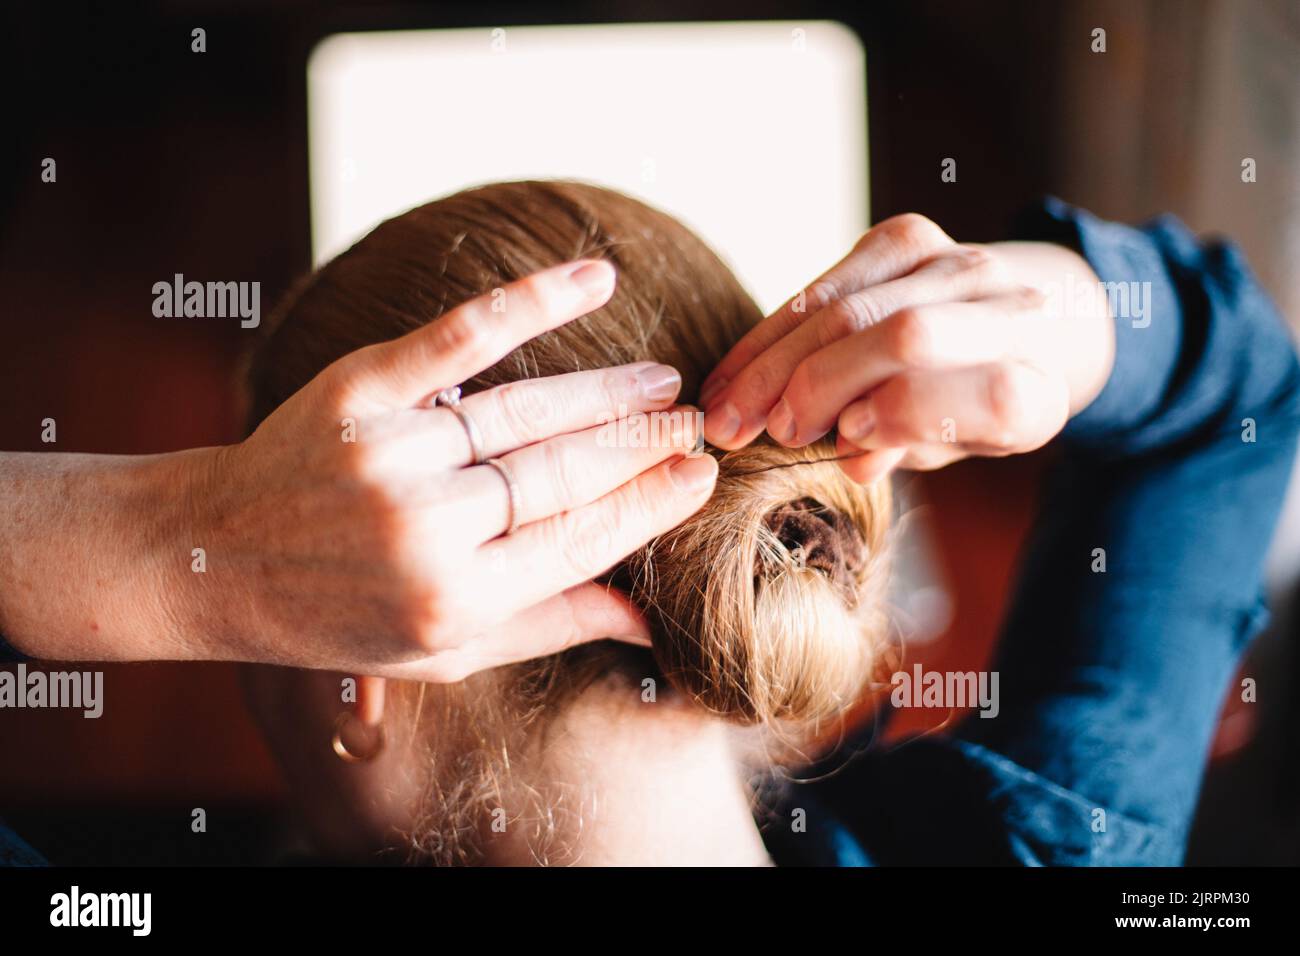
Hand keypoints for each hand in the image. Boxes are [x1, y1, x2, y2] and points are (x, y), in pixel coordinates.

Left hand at [0, 260, 715, 679]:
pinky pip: (460, 339)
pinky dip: (532, 304)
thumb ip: (544, 627)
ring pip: (527, 415)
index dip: (650, 504)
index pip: (581, 542)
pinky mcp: (359, 393)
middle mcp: (426, 531)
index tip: (701, 473)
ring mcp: (391, 456)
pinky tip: (595, 280)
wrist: (209, 560)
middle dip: (642, 445)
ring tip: (662, 382)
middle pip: (564, 475)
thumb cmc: (336, 617)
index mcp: (455, 600)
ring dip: (607, 394)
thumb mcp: (440, 652)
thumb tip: (643, 618)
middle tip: (696, 420)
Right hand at [699, 214, 1114, 482]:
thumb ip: (910, 447)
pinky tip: (735, 372)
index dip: (908, 417)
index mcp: (1039, 388)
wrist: (1012, 324)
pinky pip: (823, 284)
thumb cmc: (968, 406)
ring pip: (847, 307)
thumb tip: (852, 454)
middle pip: (904, 338)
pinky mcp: (907, 236)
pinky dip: (770, 333)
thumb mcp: (952, 448)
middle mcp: (1011, 313)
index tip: (844, 443)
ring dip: (771, 363)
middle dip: (812, 387)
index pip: (992, 396)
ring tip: (723, 412)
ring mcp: (958, 263)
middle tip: (749, 434)